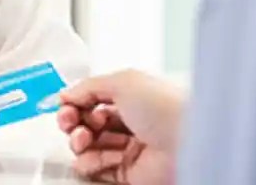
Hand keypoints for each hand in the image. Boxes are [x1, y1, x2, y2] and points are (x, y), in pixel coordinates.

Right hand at [56, 70, 184, 184]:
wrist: (190, 141)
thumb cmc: (166, 107)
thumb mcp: (122, 81)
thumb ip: (89, 86)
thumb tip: (65, 93)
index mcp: (132, 98)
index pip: (93, 100)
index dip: (76, 101)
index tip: (65, 103)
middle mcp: (130, 123)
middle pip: (88, 123)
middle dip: (72, 121)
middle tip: (69, 120)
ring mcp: (129, 149)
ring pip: (89, 147)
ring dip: (77, 142)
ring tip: (82, 139)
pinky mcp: (128, 173)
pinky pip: (98, 169)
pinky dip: (86, 164)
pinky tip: (86, 157)